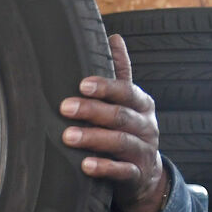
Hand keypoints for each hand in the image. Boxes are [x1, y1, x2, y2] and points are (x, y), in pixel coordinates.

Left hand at [60, 33, 167, 211]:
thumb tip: (114, 36)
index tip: (82, 84)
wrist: (145, 175)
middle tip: (65, 108)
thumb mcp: (129, 102)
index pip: (126, 92)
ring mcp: (143, 152)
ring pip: (121, 143)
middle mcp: (146, 126)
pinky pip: (123, 172)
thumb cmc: (129, 131)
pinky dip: (105, 168)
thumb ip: (121, 73)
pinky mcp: (137, 175)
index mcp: (142, 105)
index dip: (106, 87)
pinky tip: (85, 165)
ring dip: (94, 138)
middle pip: (120, 116)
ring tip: (68, 136)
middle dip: (93, 111)